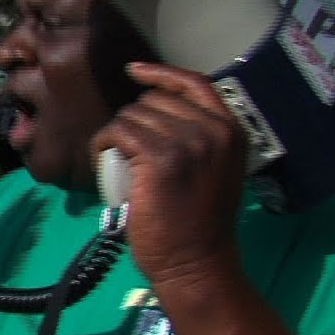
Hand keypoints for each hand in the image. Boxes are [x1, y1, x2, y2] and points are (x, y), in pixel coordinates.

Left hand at [93, 63, 246, 285]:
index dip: (162, 73)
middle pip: (156, 100)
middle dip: (134, 120)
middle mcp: (214, 131)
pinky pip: (118, 132)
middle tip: (128, 151)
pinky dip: (103, 142)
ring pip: (133, 115)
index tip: (135, 71)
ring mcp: (188, 142)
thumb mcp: (215, 171)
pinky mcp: (160, 158)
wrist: (196, 263)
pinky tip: (103, 158)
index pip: (196, 83)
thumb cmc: (198, 225)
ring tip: (116, 160)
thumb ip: (199, 139)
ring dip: (116, 134)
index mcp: (232, 131)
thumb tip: (158, 112)